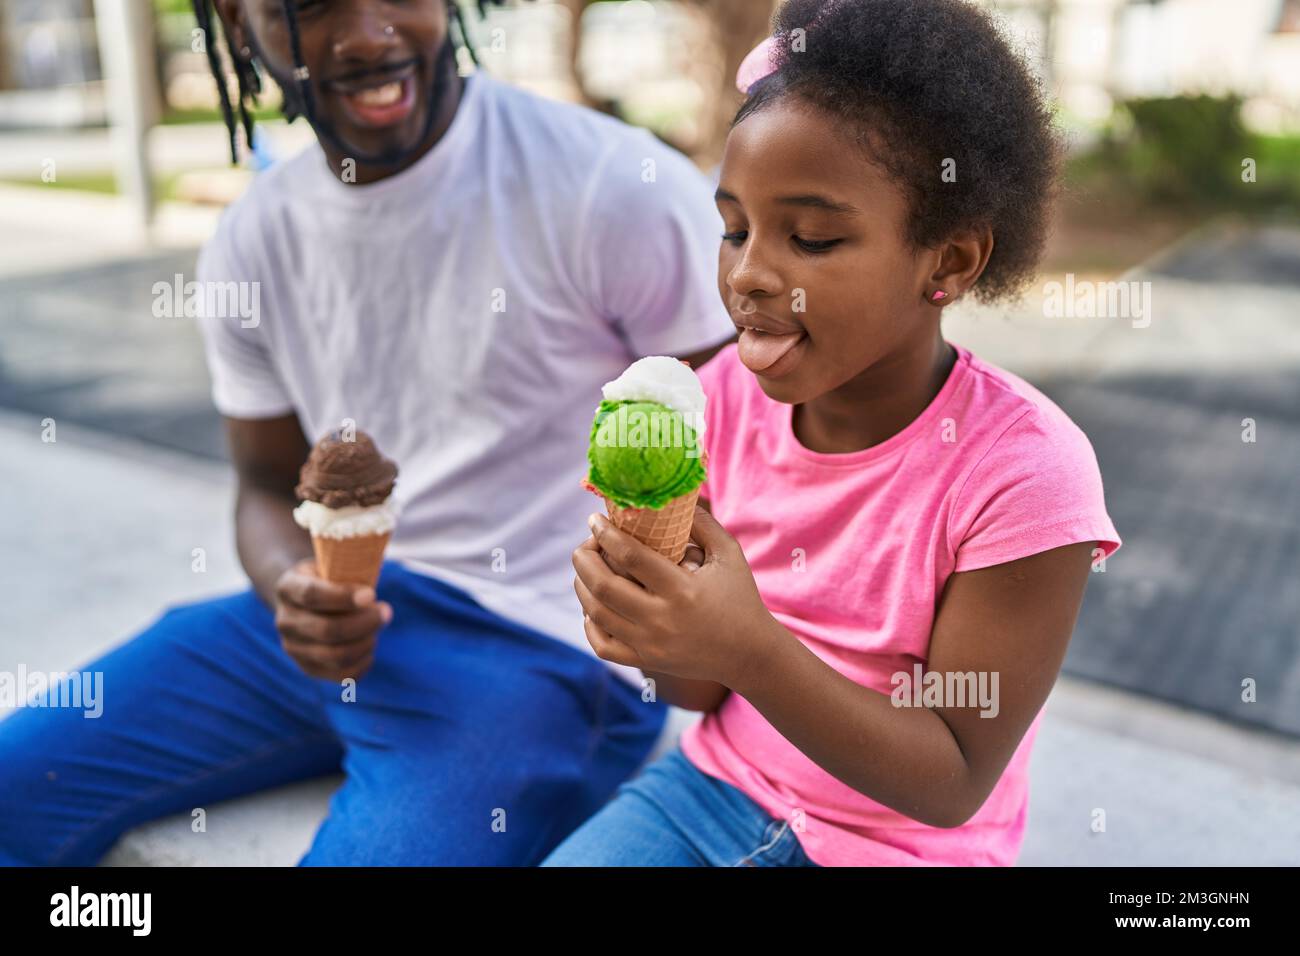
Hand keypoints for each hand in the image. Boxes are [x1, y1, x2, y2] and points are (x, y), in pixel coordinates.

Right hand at [273, 559, 391, 681]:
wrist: (305, 599)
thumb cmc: (328, 576)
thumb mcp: (332, 563)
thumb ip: (349, 570)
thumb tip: (372, 593)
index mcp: (287, 588)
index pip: (311, 595)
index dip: (343, 597)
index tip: (372, 594)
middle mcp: (284, 621)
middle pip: (327, 630)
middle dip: (365, 622)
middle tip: (386, 611)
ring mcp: (293, 648)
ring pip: (336, 656)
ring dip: (366, 641)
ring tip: (378, 625)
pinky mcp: (308, 668)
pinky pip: (342, 675)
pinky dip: (364, 662)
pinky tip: (370, 645)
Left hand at [572, 507, 778, 686]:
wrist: (749, 654)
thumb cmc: (740, 598)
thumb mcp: (729, 555)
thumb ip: (702, 523)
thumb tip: (669, 499)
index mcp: (682, 589)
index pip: (630, 555)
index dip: (605, 533)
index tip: (595, 519)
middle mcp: (662, 619)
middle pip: (603, 586)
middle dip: (584, 558)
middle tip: (587, 543)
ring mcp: (650, 644)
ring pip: (596, 613)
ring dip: (582, 585)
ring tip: (587, 568)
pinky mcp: (645, 661)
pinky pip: (602, 645)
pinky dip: (590, 624)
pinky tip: (594, 606)